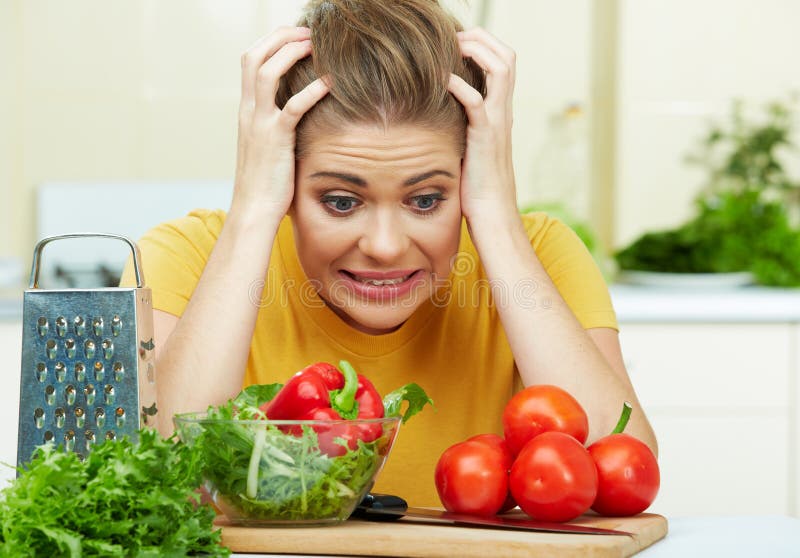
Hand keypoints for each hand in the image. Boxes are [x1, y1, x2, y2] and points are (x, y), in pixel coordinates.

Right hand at [233, 27, 328, 220]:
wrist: (254, 211)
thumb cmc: (267, 183)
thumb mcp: (269, 147)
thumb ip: (279, 126)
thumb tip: (301, 115)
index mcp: (247, 111)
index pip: (250, 61)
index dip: (272, 42)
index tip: (297, 36)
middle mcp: (249, 112)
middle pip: (253, 56)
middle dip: (280, 37)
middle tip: (308, 32)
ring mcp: (259, 125)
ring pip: (266, 72)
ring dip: (291, 53)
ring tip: (315, 45)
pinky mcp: (276, 140)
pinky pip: (292, 107)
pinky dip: (311, 90)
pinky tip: (330, 82)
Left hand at [448, 28, 517, 223]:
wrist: (492, 215)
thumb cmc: (476, 188)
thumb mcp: (469, 148)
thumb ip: (460, 128)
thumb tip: (434, 117)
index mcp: (500, 112)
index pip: (503, 63)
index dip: (483, 45)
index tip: (454, 43)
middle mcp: (502, 111)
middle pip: (507, 56)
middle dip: (480, 38)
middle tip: (452, 38)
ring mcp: (497, 122)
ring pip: (500, 68)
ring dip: (475, 50)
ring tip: (449, 49)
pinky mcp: (485, 137)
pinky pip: (476, 100)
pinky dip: (459, 84)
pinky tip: (440, 80)